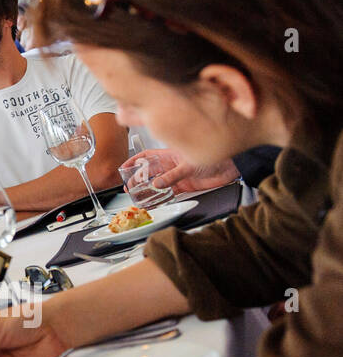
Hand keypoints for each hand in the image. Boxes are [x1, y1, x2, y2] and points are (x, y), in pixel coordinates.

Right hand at [122, 149, 239, 193]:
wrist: (231, 166)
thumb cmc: (214, 155)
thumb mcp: (188, 165)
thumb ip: (172, 176)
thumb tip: (157, 183)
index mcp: (169, 154)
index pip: (146, 156)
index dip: (134, 161)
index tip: (124, 167)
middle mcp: (171, 165)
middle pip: (150, 172)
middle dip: (138, 179)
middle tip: (129, 187)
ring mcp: (178, 175)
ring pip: (158, 183)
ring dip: (149, 190)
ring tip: (140, 197)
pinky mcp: (186, 185)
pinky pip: (170, 192)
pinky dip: (163, 197)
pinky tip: (157, 202)